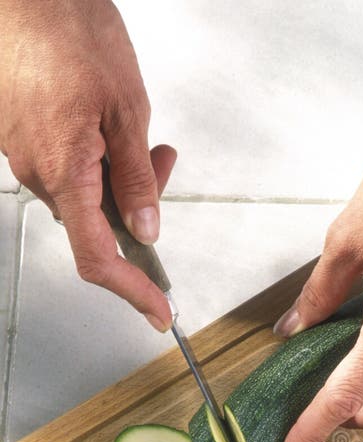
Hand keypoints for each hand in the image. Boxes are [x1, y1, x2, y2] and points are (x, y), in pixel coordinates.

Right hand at [0, 0, 173, 329]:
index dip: (132, 292)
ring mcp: (26, 156)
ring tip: (142, 135)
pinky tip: (109, 126)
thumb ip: (137, 177)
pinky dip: (99, 160)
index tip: (158, 311)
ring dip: (122, 177)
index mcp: (66, 173)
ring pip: (86, 194)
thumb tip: (146, 227)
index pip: (99, 258)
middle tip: (162, 161)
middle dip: (140, 207)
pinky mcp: (23, 138)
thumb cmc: (67, 32)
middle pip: (99, 223)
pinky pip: (69, 169)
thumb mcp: (125, 109)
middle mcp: (40, 174)